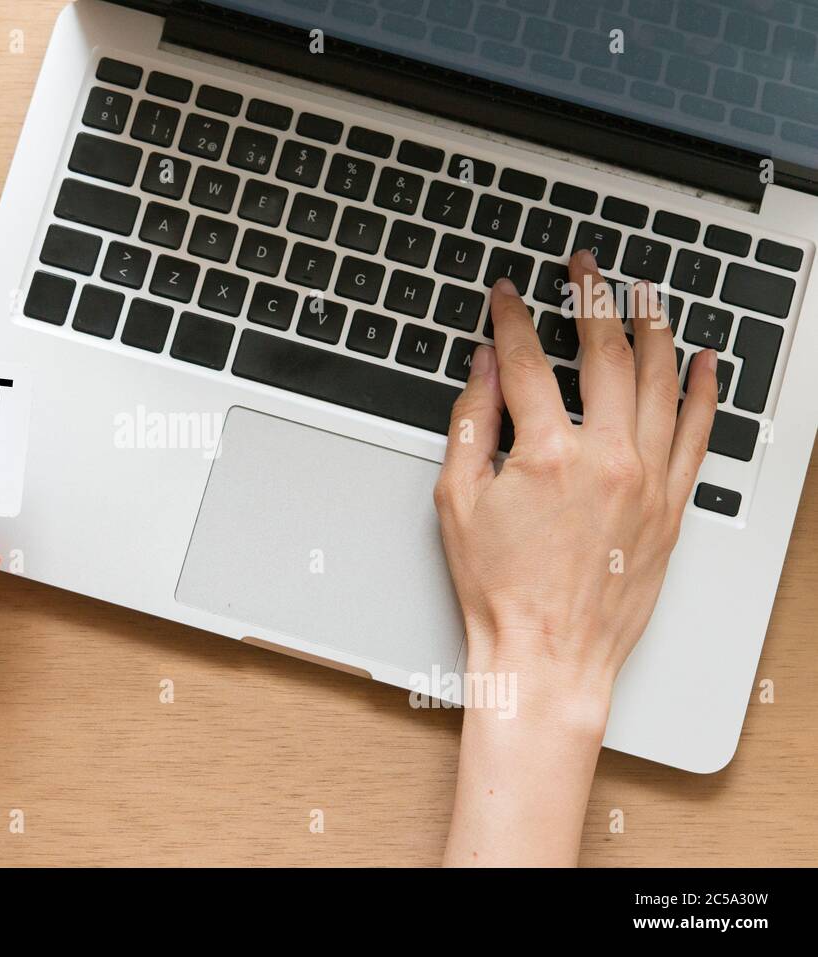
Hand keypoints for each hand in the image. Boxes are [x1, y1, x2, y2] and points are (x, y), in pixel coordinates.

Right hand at [436, 250, 718, 864]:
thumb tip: (485, 365)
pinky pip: (697, 433)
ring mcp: (648, 480)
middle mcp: (607, 459)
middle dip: (590, 297)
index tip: (507, 294)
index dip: (513, 317)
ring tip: (642, 290)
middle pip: (605, 353)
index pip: (528, 361)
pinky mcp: (672, 505)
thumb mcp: (457, 500)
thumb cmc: (499, 588)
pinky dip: (703, 390)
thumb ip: (470, 421)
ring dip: (652, 325)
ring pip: (660, 380)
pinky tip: (703, 358)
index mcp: (547, 455)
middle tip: (582, 267)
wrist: (549, 654)